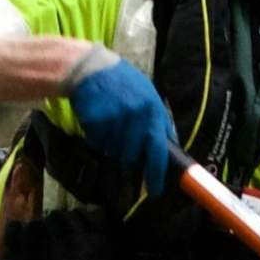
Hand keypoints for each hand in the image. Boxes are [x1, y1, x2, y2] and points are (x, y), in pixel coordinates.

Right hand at [57, 47, 185, 194]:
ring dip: (110, 143)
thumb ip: (157, 120)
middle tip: (120, 140)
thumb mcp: (147, 95)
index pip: (158, 151)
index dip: (156, 174)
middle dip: (127, 155)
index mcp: (153, 111)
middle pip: (132, 156)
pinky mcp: (97, 122)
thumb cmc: (121, 82)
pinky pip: (97, 142)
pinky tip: (97, 118)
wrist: (90, 68)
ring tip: (109, 121)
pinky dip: (96, 136)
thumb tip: (169, 146)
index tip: (155, 191)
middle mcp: (137, 117)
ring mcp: (116, 120)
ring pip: (113, 151)